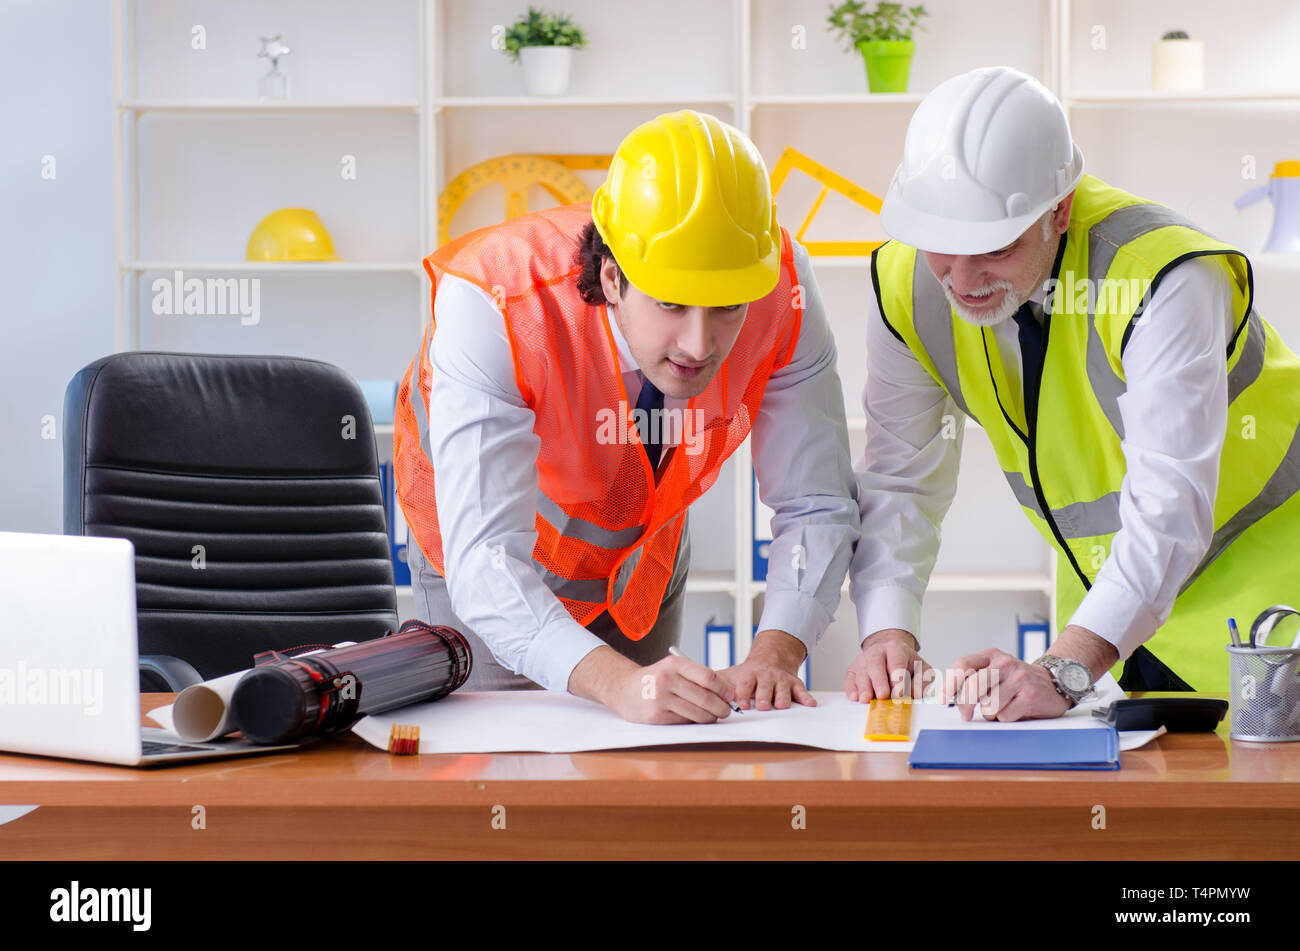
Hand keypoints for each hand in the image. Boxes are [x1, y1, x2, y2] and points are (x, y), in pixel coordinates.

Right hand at [605, 652, 738, 724]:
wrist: (625, 689)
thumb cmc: (656, 679)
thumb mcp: (674, 668)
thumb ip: (697, 676)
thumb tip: (728, 691)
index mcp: (674, 664)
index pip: (708, 677)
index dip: (724, 688)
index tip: (731, 695)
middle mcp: (667, 679)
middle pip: (705, 697)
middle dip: (722, 707)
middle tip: (727, 710)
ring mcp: (660, 698)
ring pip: (698, 713)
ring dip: (712, 717)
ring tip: (715, 716)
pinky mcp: (657, 715)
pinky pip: (685, 721)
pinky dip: (696, 721)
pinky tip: (697, 718)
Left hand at [719, 629, 815, 710]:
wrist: (771, 659)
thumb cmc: (748, 674)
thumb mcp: (731, 675)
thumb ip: (715, 683)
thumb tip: (695, 691)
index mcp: (749, 676)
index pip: (744, 684)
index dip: (742, 693)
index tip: (739, 703)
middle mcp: (766, 677)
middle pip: (765, 687)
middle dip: (763, 697)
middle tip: (761, 706)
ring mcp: (780, 680)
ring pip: (782, 689)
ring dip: (782, 697)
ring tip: (781, 705)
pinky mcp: (794, 684)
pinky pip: (801, 690)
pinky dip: (806, 697)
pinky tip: (809, 704)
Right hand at [845, 628, 928, 700]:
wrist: (889, 652)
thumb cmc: (906, 663)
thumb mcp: (921, 669)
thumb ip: (922, 681)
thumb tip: (913, 693)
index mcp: (896, 648)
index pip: (897, 662)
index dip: (898, 677)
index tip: (899, 692)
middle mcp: (877, 651)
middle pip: (876, 665)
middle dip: (879, 681)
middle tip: (883, 695)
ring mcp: (863, 660)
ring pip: (862, 672)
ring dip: (864, 687)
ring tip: (866, 699)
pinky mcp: (853, 669)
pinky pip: (850, 678)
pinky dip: (851, 688)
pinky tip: (854, 697)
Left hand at [947, 648, 1069, 721]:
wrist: (1054, 683)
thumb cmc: (1016, 681)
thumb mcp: (994, 671)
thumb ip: (974, 678)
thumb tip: (949, 698)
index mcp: (991, 656)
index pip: (962, 665)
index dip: (949, 684)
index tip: (943, 700)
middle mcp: (1005, 664)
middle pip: (973, 686)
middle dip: (964, 705)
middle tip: (966, 715)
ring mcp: (1019, 678)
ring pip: (988, 705)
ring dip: (990, 713)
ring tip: (1001, 706)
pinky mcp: (1030, 695)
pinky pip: (1004, 715)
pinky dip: (1005, 718)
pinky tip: (1014, 710)